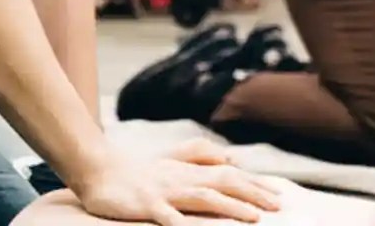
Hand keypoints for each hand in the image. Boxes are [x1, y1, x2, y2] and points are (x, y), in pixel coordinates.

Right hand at [76, 146, 281, 225]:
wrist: (97, 168)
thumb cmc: (135, 169)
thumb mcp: (170, 160)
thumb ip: (198, 156)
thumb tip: (229, 159)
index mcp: (188, 170)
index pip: (229, 174)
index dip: (254, 184)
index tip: (278, 194)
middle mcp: (182, 178)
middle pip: (224, 183)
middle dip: (252, 194)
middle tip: (277, 205)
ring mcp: (164, 191)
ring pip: (204, 197)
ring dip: (231, 207)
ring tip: (254, 218)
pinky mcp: (146, 205)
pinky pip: (168, 217)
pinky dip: (184, 224)